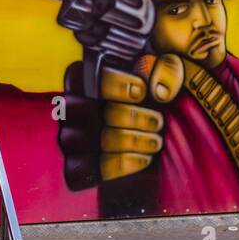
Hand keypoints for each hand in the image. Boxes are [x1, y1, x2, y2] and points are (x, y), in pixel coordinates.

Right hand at [58, 54, 183, 188]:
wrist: (155, 140)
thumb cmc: (158, 99)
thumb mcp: (167, 75)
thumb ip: (168, 69)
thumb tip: (160, 89)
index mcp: (87, 76)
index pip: (85, 75)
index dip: (114, 84)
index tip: (141, 91)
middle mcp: (71, 106)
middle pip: (91, 111)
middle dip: (131, 117)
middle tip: (157, 122)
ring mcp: (70, 137)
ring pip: (94, 139)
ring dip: (131, 141)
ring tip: (155, 141)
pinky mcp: (76, 167)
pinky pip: (88, 170)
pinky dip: (119, 165)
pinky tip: (143, 159)